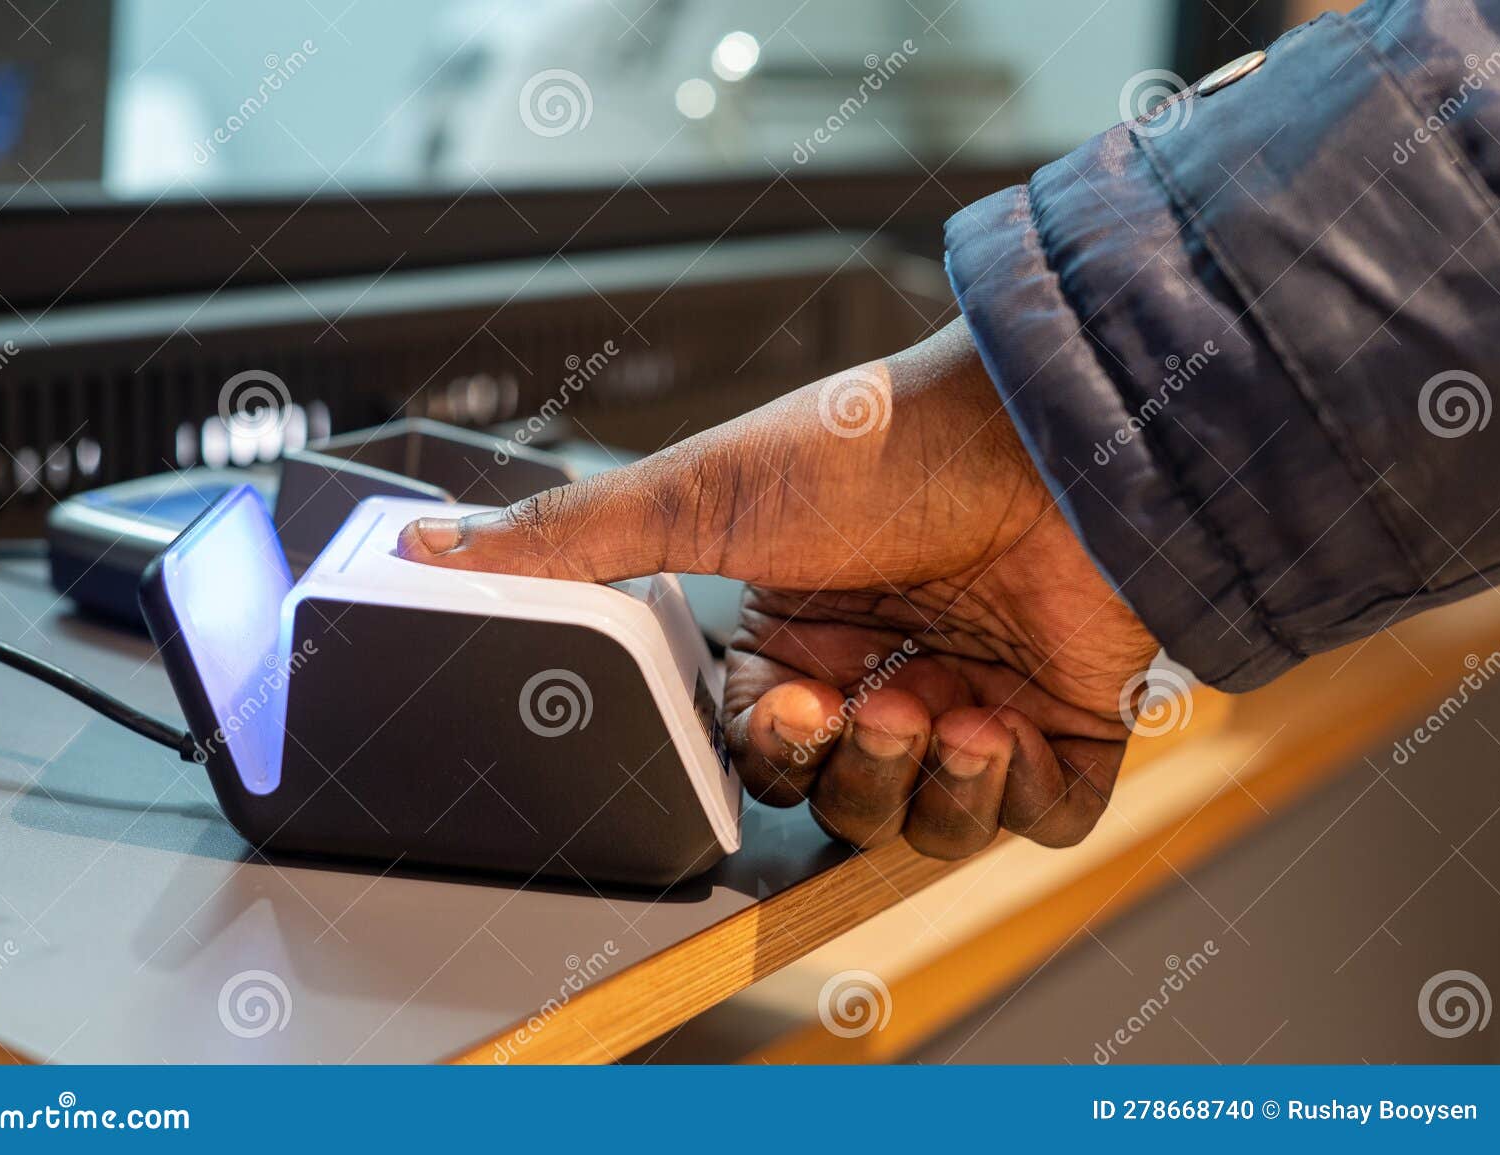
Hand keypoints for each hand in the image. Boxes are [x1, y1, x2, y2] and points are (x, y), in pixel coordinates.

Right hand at [397, 321, 1160, 858]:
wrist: (1047, 432)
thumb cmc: (887, 445)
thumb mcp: (703, 491)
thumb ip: (573, 540)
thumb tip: (434, 547)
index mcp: (799, 630)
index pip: (760, 747)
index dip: (773, 752)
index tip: (794, 707)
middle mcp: (884, 667)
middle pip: (841, 796)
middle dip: (855, 769)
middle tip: (882, 701)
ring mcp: (977, 696)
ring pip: (930, 823)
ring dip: (932, 783)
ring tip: (953, 708)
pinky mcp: (1065, 722)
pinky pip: (1037, 817)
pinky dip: (1017, 792)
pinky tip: (1008, 723)